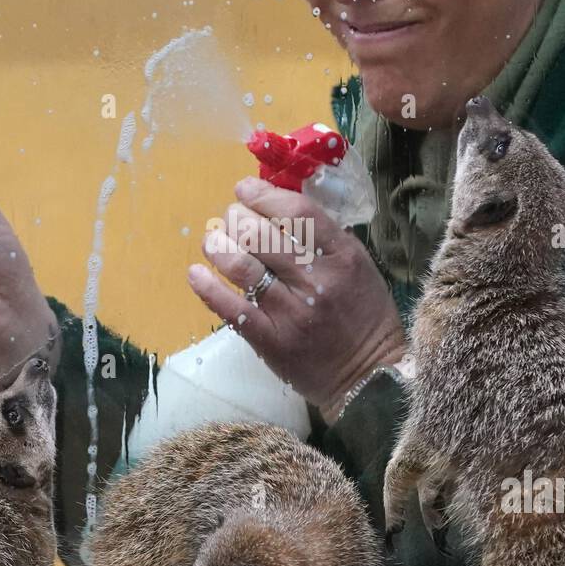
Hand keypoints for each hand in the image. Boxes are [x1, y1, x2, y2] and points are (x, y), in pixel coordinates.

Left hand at [187, 175, 405, 422]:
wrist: (368, 375)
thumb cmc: (363, 314)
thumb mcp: (358, 264)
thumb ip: (324, 236)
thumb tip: (277, 205)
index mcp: (343, 256)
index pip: (297, 213)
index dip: (263, 196)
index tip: (245, 190)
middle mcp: (317, 282)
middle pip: (261, 235)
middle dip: (236, 218)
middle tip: (231, 218)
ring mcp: (292, 313)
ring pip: (241, 266)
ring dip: (218, 245)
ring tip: (213, 240)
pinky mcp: (271, 341)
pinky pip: (230, 309)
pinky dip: (206, 287)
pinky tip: (196, 273)